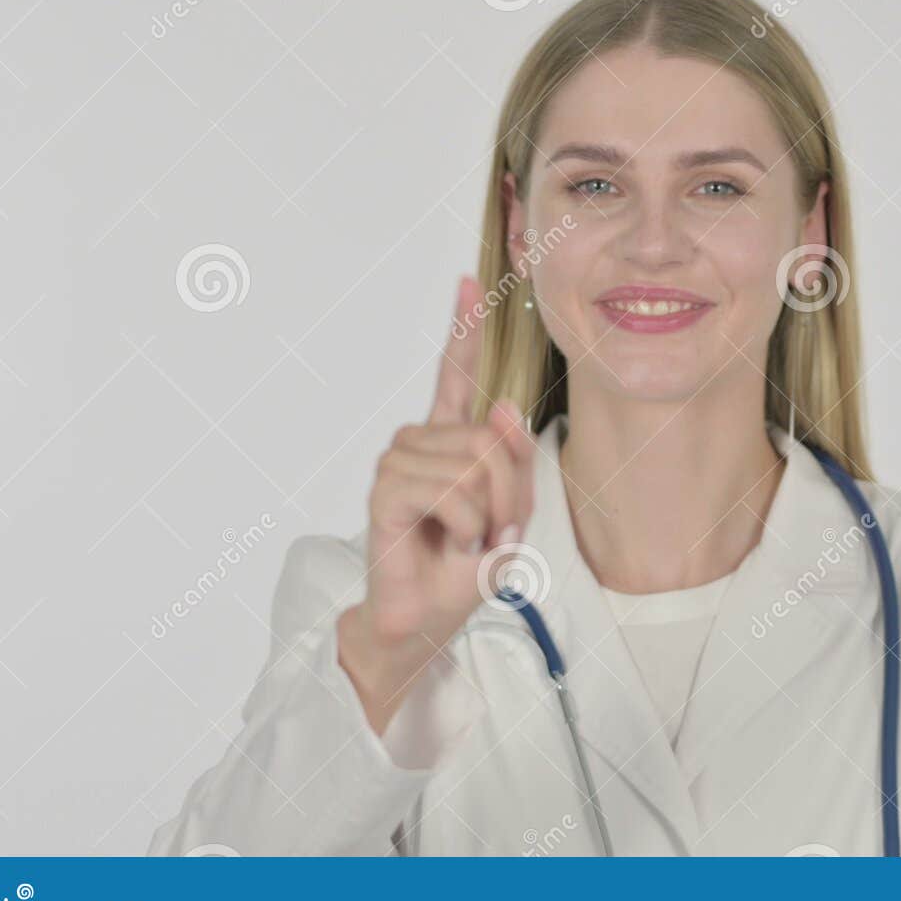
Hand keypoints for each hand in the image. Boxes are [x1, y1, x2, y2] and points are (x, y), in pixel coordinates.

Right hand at [337, 274, 534, 730]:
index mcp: (449, 439)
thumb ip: (514, 460)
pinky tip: (448, 545)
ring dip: (490, 516)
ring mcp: (398, 461)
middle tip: (491, 533)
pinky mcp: (387, 489)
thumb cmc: (465, 566)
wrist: (428, 617)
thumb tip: (499, 408)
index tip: (467, 282)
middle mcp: (420, 440)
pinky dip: (468, 529)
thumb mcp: (511, 512)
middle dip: (510, 495)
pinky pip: (454, 493)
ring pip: (478, 465)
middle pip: (493, 439)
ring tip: (466, 541)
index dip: (462, 328)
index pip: (455, 374)